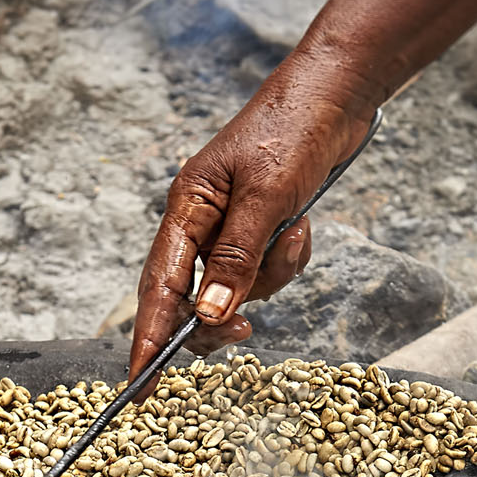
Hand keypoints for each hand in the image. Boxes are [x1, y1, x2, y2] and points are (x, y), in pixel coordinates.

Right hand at [130, 58, 377, 378]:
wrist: (338, 94)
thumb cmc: (294, 131)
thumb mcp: (267, 197)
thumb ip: (237, 258)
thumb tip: (210, 314)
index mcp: (187, 207)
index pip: (158, 285)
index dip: (148, 337)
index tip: (139, 383)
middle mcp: (201, 221)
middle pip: (193, 296)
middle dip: (220, 316)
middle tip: (245, 333)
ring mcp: (231, 227)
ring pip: (240, 287)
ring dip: (271, 275)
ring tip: (294, 230)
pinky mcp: (261, 229)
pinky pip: (268, 269)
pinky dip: (288, 258)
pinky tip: (302, 225)